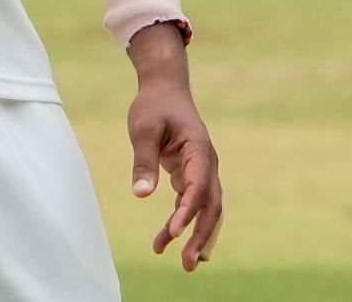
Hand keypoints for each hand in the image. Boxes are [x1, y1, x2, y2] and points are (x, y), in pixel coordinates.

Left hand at [128, 77, 222, 271]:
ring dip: (197, 235)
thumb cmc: (154, 105)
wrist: (164, 87)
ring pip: (205, 209)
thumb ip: (143, 161)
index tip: (174, 231)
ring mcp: (201, 169)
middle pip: (210, 205)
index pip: (198, 186)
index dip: (188, 211)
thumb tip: (140, 195)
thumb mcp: (143, 128)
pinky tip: (166, 240)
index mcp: (199, 148)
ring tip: (184, 263)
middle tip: (187, 263)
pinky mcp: (191, 174)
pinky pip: (191, 203)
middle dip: (201, 235)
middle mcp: (206, 162)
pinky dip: (181, 222)